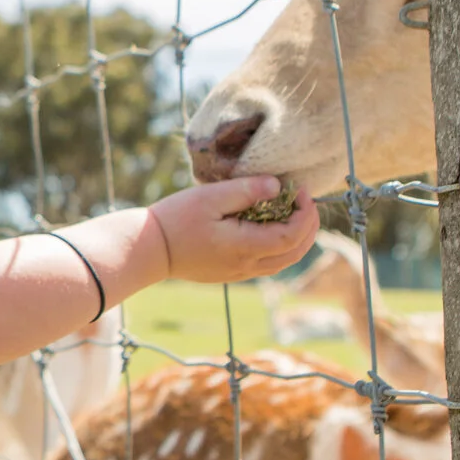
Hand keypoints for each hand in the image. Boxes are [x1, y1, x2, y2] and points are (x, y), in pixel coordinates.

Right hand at [147, 176, 316, 284]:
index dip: (305, 213)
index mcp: (244, 246)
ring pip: (284, 261)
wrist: (150, 250)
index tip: (302, 190)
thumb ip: (246, 191)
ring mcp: (240, 273)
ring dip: (298, 238)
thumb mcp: (210, 197)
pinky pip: (269, 263)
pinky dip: (282, 246)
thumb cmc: (176, 219)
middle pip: (295, 252)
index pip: (292, 235)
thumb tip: (277, 186)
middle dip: (309, 227)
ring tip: (297, 212)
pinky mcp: (232, 273)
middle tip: (307, 201)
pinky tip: (274, 226)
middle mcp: (247, 265)